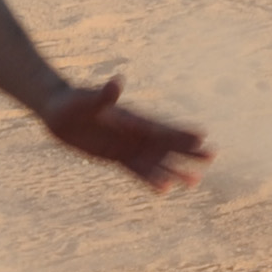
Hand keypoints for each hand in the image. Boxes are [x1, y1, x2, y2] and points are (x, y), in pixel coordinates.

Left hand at [41, 77, 211, 191]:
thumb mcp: (88, 100)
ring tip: (194, 182)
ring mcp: (126, 146)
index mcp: (132, 119)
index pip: (161, 128)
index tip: (203, 136)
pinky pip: (136, 171)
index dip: (180, 132)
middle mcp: (134, 133)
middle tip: (212, 156)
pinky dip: (150, 179)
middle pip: (166, 144)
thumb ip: (105, 95)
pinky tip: (164, 189)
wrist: (59, 111)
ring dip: (174, 171)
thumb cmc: (74, 101)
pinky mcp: (116, 157)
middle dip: (188, 151)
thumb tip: (117, 81)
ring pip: (155, 161)